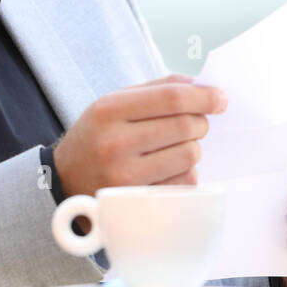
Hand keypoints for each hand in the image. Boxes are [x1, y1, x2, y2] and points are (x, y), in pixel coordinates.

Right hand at [53, 73, 227, 197]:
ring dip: (193, 148)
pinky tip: (167, 169)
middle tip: (195, 123)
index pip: (171, 98)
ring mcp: (126, 177)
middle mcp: (115, 144)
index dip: (203, 97)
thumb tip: (201, 85)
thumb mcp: (113, 104)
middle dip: (200, 122)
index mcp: (108, 110)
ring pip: (190, 155)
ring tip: (175, 147)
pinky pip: (185, 182)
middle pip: (185, 126)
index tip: (220, 98)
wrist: (65, 182)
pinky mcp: (139, 202)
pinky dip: (186, 172)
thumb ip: (156, 89)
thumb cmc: (98, 137)